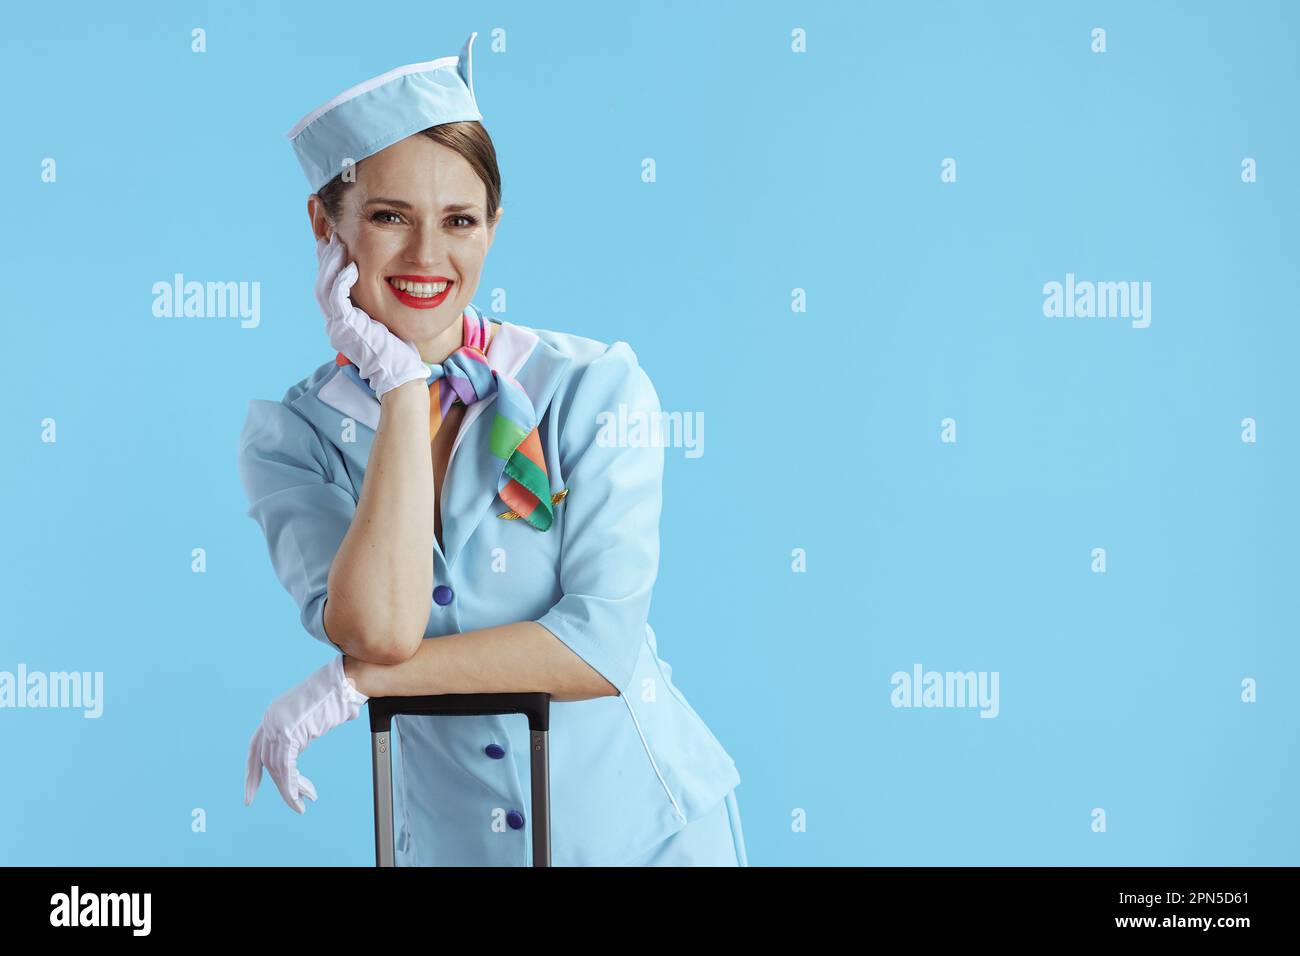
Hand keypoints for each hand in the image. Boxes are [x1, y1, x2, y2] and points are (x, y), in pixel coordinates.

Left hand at [244, 655, 369, 813]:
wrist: (345, 683)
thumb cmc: (336, 695)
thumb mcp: (310, 717)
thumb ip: (299, 733)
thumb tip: (298, 748)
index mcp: (273, 714)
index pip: (255, 749)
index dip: (253, 772)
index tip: (250, 791)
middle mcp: (270, 720)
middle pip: (266, 762)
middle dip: (278, 786)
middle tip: (293, 805)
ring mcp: (277, 726)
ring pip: (277, 768)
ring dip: (290, 790)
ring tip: (304, 803)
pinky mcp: (288, 733)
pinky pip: (286, 767)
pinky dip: (293, 786)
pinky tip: (303, 796)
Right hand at [314, 232, 429, 399]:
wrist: (398, 373)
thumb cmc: (397, 350)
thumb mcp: (382, 322)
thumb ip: (375, 305)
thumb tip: (384, 284)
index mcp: (341, 322)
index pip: (329, 287)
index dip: (330, 264)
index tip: (335, 243)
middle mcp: (334, 323)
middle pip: (321, 283)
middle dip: (325, 258)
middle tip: (331, 235)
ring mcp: (337, 326)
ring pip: (324, 287)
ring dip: (331, 263)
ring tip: (337, 242)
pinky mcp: (345, 326)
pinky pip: (337, 297)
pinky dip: (342, 278)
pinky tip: (350, 264)